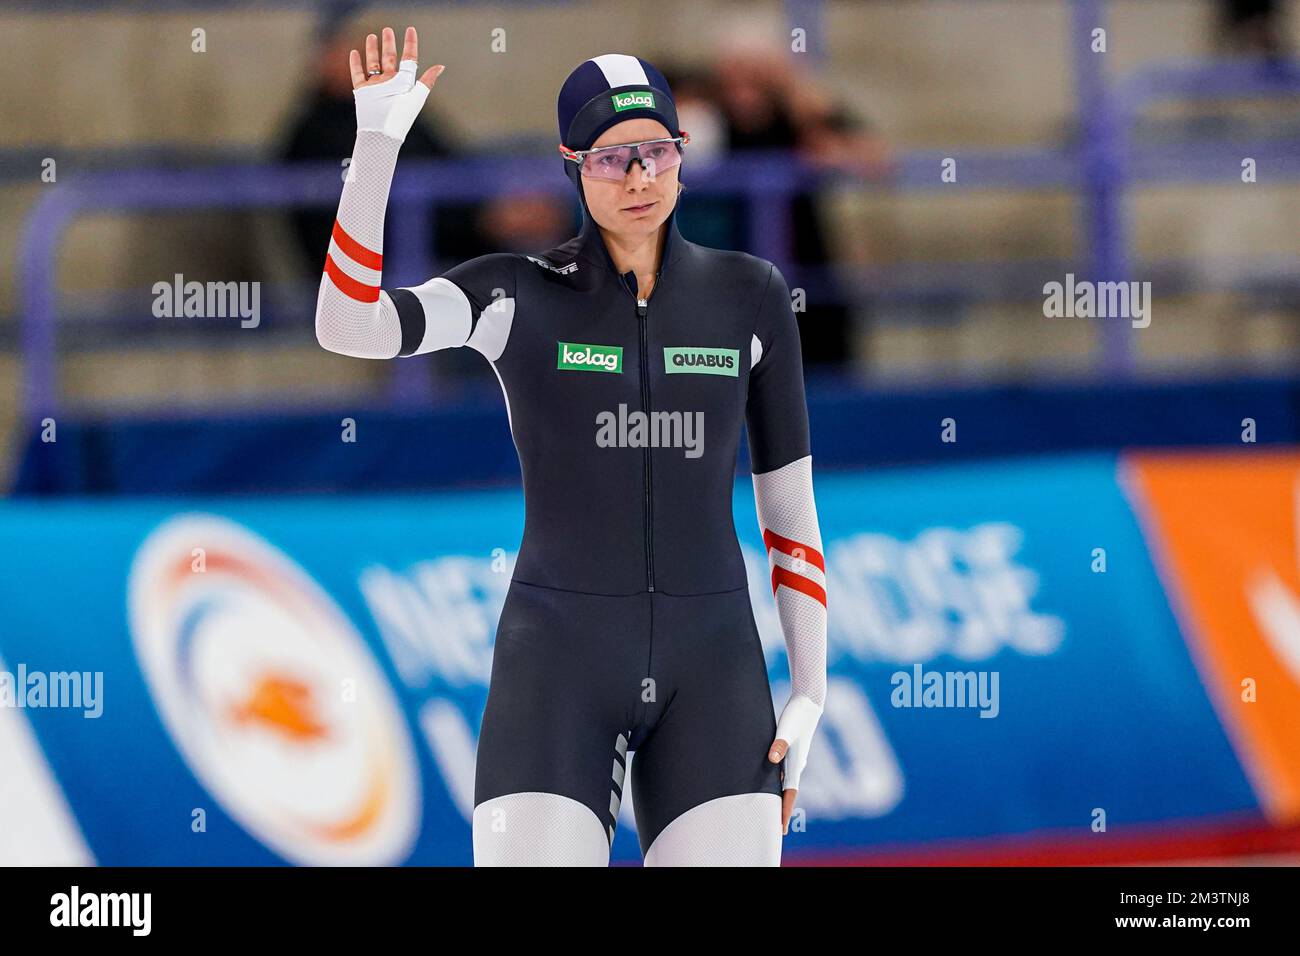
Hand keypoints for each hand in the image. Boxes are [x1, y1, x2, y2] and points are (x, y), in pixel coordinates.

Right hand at [349, 26, 444, 142]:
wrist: (381, 132)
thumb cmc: (400, 117)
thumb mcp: (416, 97)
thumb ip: (427, 81)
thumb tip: (441, 66)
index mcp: (404, 83)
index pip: (408, 60)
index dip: (410, 44)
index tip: (411, 30)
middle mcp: (390, 83)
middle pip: (390, 58)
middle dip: (389, 44)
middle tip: (387, 29)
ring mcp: (376, 86)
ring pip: (373, 63)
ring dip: (373, 50)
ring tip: (372, 36)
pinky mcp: (363, 91)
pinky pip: (358, 74)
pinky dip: (355, 63)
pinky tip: (355, 52)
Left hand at [767, 693, 822, 834]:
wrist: (809, 702)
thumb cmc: (796, 715)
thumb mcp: (785, 728)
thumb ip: (779, 744)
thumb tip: (773, 760)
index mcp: (795, 763)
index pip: (789, 794)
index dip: (784, 811)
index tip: (780, 829)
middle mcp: (796, 764)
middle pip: (788, 793)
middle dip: (782, 810)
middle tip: (778, 829)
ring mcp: (795, 758)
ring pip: (786, 784)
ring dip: (780, 798)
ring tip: (772, 811)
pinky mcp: (791, 750)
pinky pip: (783, 773)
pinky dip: (777, 783)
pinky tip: (769, 784)